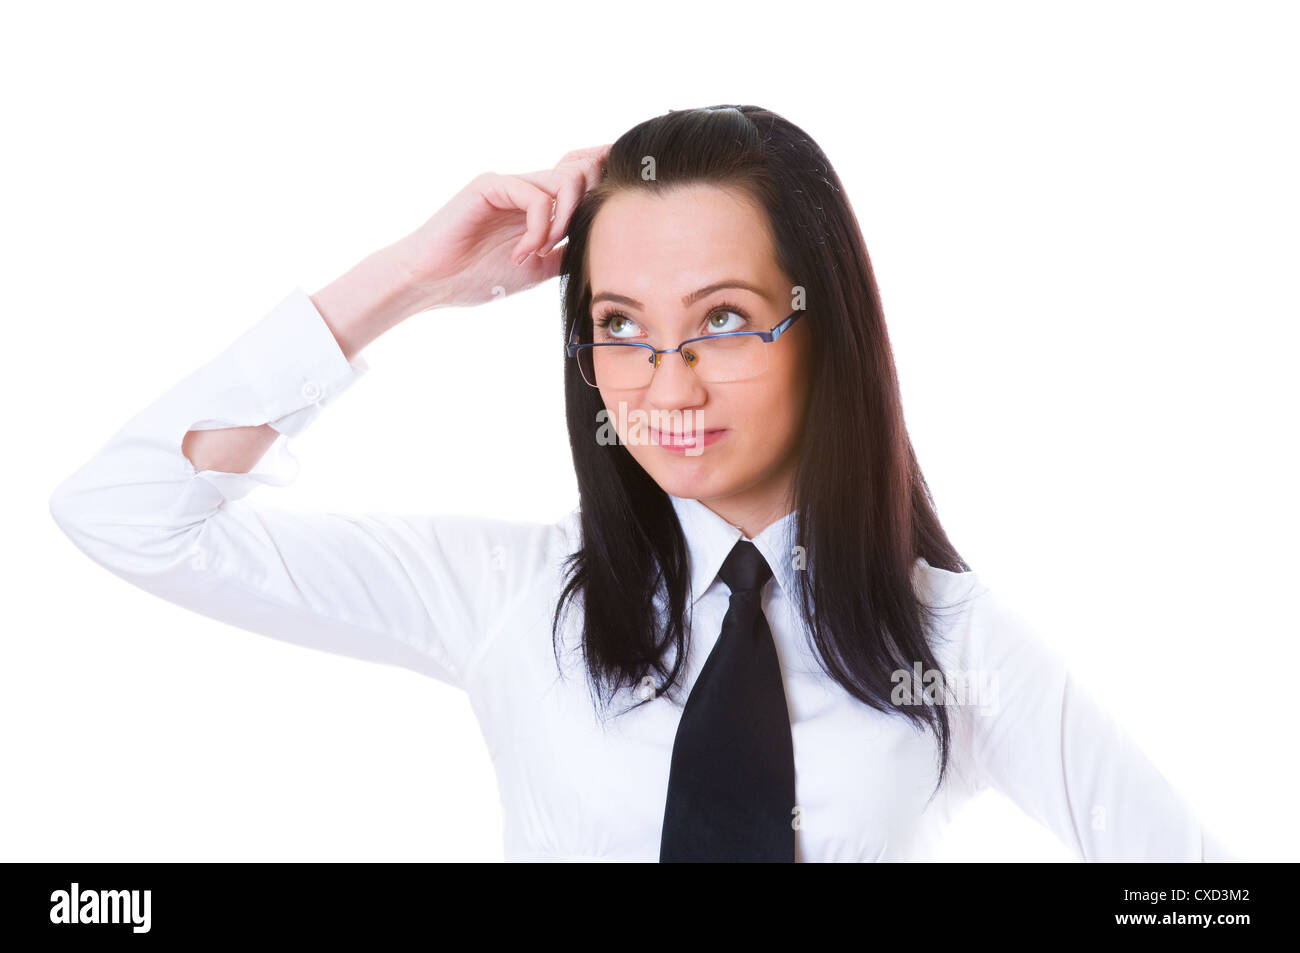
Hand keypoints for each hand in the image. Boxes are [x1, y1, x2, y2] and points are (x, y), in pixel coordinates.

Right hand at [399, 144, 610, 309]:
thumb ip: (564, 254)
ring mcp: (508, 183)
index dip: (602, 176)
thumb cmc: (474, 277)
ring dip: (563, 221)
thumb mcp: (536, 270)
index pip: (579, 175)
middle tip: (566, 242)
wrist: (431, 282)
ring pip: (564, 180)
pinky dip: (538, 229)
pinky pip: (536, 197)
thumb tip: (597, 251)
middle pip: (580, 170)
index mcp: (537, 204)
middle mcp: (526, 187)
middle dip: (588, 204)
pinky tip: (521, 254)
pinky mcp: (490, 186)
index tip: (619, 195)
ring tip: (540, 252)